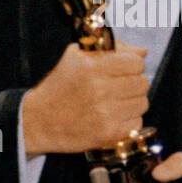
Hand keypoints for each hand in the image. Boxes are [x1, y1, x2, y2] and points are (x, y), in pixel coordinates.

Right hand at [23, 43, 149, 154]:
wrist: (39, 121)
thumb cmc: (60, 87)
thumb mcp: (76, 57)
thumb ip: (112, 49)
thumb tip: (143, 52)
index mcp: (92, 67)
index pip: (136, 62)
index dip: (133, 65)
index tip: (125, 69)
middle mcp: (100, 89)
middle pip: (142, 83)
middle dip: (134, 83)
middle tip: (120, 87)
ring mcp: (105, 113)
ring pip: (142, 103)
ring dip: (132, 103)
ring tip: (116, 103)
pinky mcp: (108, 133)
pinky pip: (137, 124)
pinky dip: (128, 121)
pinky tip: (114, 118)